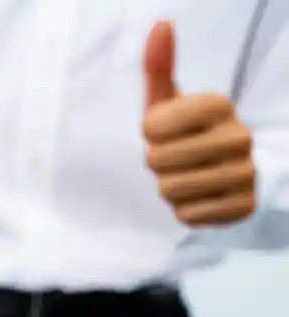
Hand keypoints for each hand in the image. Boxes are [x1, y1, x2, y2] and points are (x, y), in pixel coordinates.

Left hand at [143, 21, 255, 225]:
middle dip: (156, 163)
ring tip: (187, 175)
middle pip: (156, 162)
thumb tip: (160, 24)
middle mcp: (238, 136)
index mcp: (218, 105)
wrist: (224, 171)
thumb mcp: (168, 100)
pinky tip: (201, 196)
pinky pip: (187, 215)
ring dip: (169, 187)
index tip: (165, 131)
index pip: (150, 127)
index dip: (148, 134)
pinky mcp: (244, 206)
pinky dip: (186, 210)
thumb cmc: (185, 131)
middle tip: (176, 157)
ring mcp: (245, 172)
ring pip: (170, 190)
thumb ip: (159, 65)